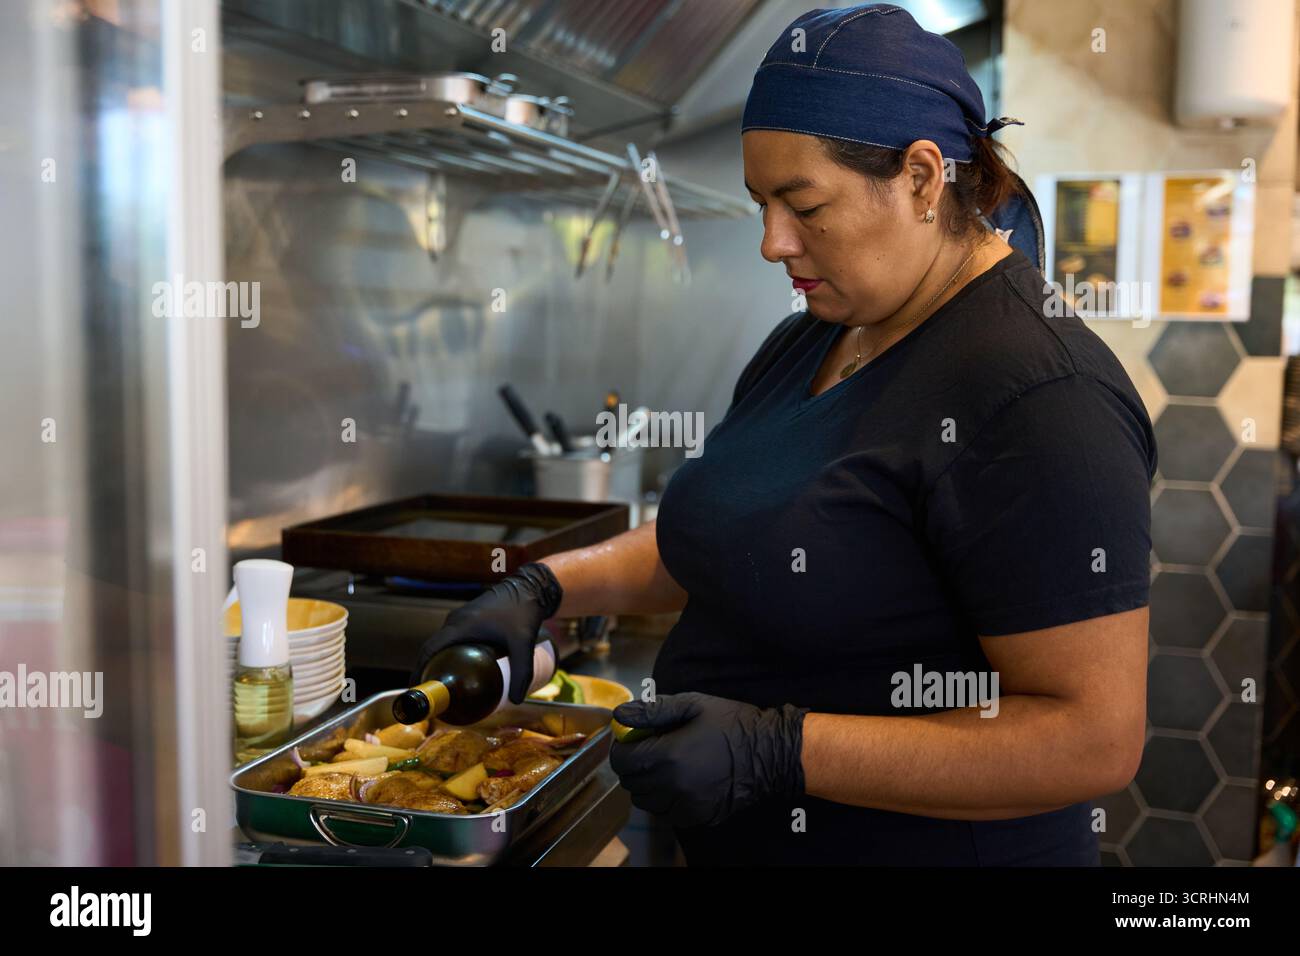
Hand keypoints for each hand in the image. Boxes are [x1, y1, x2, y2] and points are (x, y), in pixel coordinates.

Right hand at [409, 562, 562, 702]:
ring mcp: (462, 618)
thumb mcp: (522, 643)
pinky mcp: (470, 618)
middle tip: (436, 693)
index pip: (429, 650)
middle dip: (430, 670)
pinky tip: (462, 667)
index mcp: (460, 626)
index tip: (417, 688)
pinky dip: (450, 653)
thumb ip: (521, 671)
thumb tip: (516, 700)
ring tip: (447, 685)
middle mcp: (456, 621)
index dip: (420, 670)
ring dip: (440, 661)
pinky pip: (453, 638)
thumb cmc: (524, 611)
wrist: (531, 587)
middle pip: (433, 649)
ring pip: (443, 644)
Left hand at [609, 692, 808, 827]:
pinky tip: (681, 782)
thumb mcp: (692, 704)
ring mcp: (686, 806)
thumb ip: (652, 711)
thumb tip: (620, 715)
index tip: (632, 739)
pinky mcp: (697, 817)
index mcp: (669, 755)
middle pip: (631, 783)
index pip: (622, 760)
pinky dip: (665, 800)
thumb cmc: (731, 724)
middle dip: (634, 765)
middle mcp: (673, 786)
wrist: (771, 754)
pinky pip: (665, 813)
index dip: (622, 748)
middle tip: (651, 750)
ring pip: (646, 801)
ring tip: (667, 766)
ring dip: (648, 784)